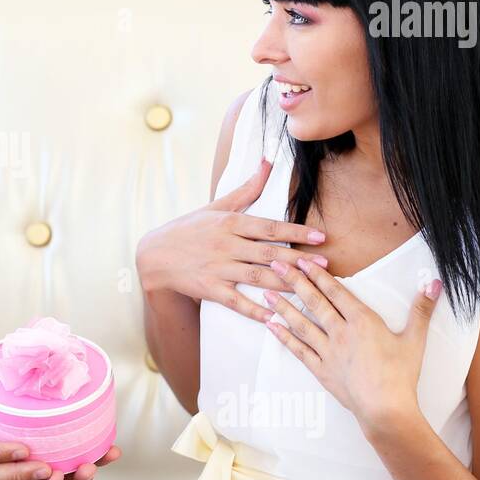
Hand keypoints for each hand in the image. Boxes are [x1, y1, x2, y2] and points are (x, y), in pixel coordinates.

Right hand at [136, 157, 328, 323]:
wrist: (155, 255)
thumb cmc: (188, 228)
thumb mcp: (216, 206)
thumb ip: (246, 189)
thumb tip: (268, 163)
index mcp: (229, 223)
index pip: (268, 227)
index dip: (295, 232)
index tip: (320, 237)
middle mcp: (225, 245)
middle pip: (267, 253)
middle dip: (298, 260)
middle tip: (324, 265)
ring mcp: (217, 268)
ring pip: (256, 277)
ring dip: (283, 284)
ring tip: (308, 288)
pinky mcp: (209, 288)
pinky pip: (235, 301)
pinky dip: (253, 309)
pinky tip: (273, 317)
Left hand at [262, 255, 441, 432]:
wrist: (385, 409)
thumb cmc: (401, 375)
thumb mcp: (415, 340)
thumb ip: (422, 309)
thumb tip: (434, 282)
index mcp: (362, 321)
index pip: (336, 292)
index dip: (319, 275)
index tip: (303, 261)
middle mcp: (341, 333)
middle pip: (314, 302)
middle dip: (294, 281)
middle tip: (277, 266)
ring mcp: (328, 352)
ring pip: (301, 323)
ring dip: (283, 306)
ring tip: (267, 292)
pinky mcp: (321, 370)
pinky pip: (298, 349)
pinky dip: (284, 337)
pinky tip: (272, 326)